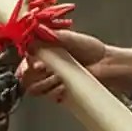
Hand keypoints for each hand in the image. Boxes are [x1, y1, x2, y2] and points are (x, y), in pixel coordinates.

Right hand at [11, 29, 131, 100]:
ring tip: (59, 77)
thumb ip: (52, 36)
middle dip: (32, 74)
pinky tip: (65, 86)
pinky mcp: (60, 93)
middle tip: (44, 69)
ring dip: (45, 83)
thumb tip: (34, 34)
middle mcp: (45, 68)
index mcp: (45, 52)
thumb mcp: (70, 37)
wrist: (106, 64)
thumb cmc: (91, 49)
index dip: (26, 62)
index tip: (34, 61)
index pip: (25, 60)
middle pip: (25, 77)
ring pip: (35, 88)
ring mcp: (52, 82)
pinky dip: (55, 92)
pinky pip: (49, 97)